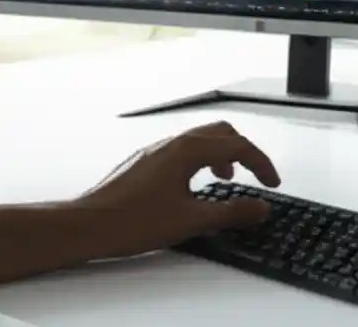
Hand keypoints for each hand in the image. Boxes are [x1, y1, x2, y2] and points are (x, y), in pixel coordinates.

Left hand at [75, 121, 280, 258]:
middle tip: (253, 174)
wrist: (86, 226)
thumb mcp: (192, 221)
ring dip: (221, 155)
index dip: (261, 164)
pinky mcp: (143, 162)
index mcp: (188, 150)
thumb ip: (232, 213)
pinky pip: (181, 150)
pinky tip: (192, 188)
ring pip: (200, 140)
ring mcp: (155, 150)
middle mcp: (172, 143)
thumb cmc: (134, 221)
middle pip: (221, 133)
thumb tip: (261, 207)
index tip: (271, 183)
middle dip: (243, 152)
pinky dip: (200, 161)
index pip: (238, 146)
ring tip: (225, 180)